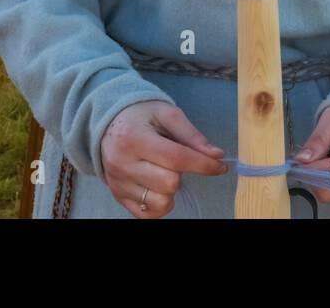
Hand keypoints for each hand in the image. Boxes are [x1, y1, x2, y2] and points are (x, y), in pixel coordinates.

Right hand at [99, 100, 228, 218]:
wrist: (109, 124)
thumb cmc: (143, 116)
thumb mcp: (168, 114)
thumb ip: (192, 135)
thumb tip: (216, 155)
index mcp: (134, 138)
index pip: (176, 158)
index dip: (204, 164)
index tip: (220, 165)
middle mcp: (122, 164)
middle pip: (169, 183)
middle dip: (184, 174)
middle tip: (180, 161)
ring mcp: (118, 183)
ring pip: (160, 202)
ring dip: (172, 191)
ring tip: (167, 172)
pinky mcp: (118, 197)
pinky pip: (147, 215)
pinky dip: (161, 205)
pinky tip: (160, 187)